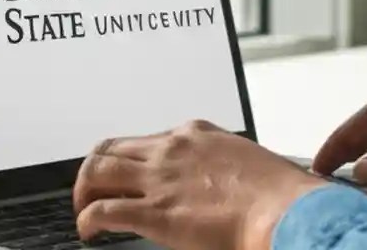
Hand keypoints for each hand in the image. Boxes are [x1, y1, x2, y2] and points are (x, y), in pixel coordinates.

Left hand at [74, 120, 325, 249]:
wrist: (284, 211)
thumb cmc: (278, 192)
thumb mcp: (247, 162)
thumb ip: (222, 166)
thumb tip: (220, 184)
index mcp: (195, 134)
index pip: (147, 139)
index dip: (132, 160)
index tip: (130, 176)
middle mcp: (171, 149)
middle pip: (110, 148)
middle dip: (94, 170)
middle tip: (91, 190)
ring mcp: (159, 179)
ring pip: (96, 171)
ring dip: (82, 190)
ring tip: (82, 209)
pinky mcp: (154, 212)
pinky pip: (103, 211)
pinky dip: (87, 221)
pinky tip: (89, 232)